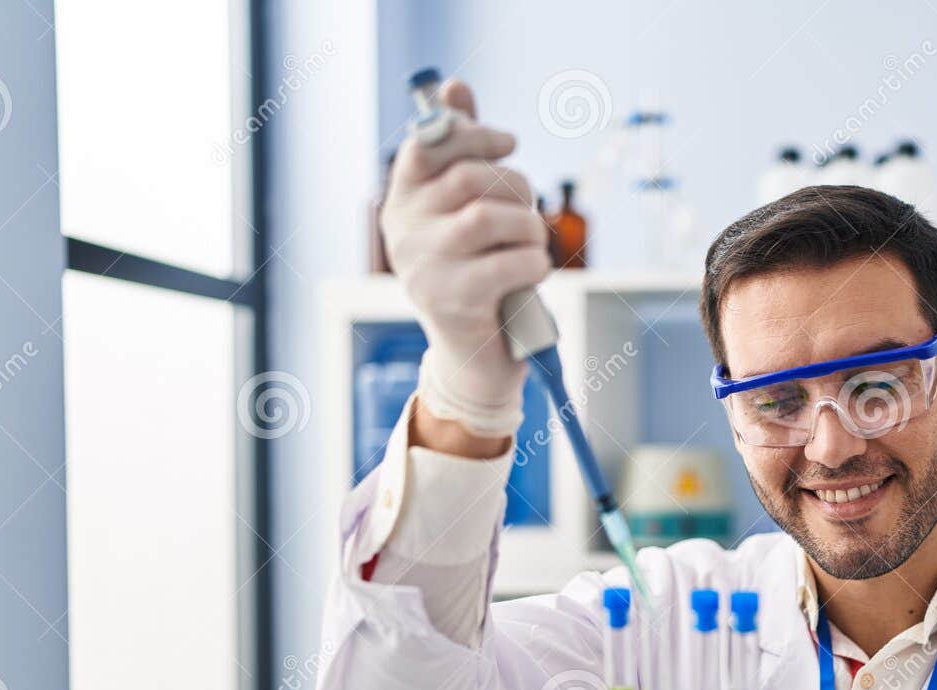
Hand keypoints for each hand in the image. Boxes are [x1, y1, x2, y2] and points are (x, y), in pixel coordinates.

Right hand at [381, 78, 551, 437]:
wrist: (474, 356)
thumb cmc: (474, 271)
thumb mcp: (463, 212)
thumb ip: (459, 150)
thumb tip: (455, 86)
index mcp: (401, 202)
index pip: (428, 144)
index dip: (474, 134)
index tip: (509, 144)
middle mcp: (403, 232)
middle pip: (467, 178)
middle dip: (514, 186)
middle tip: (527, 208)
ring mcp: (425, 269)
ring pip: (489, 217)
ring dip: (528, 226)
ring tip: (533, 244)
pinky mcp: (456, 302)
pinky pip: (513, 261)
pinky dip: (536, 262)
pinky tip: (533, 274)